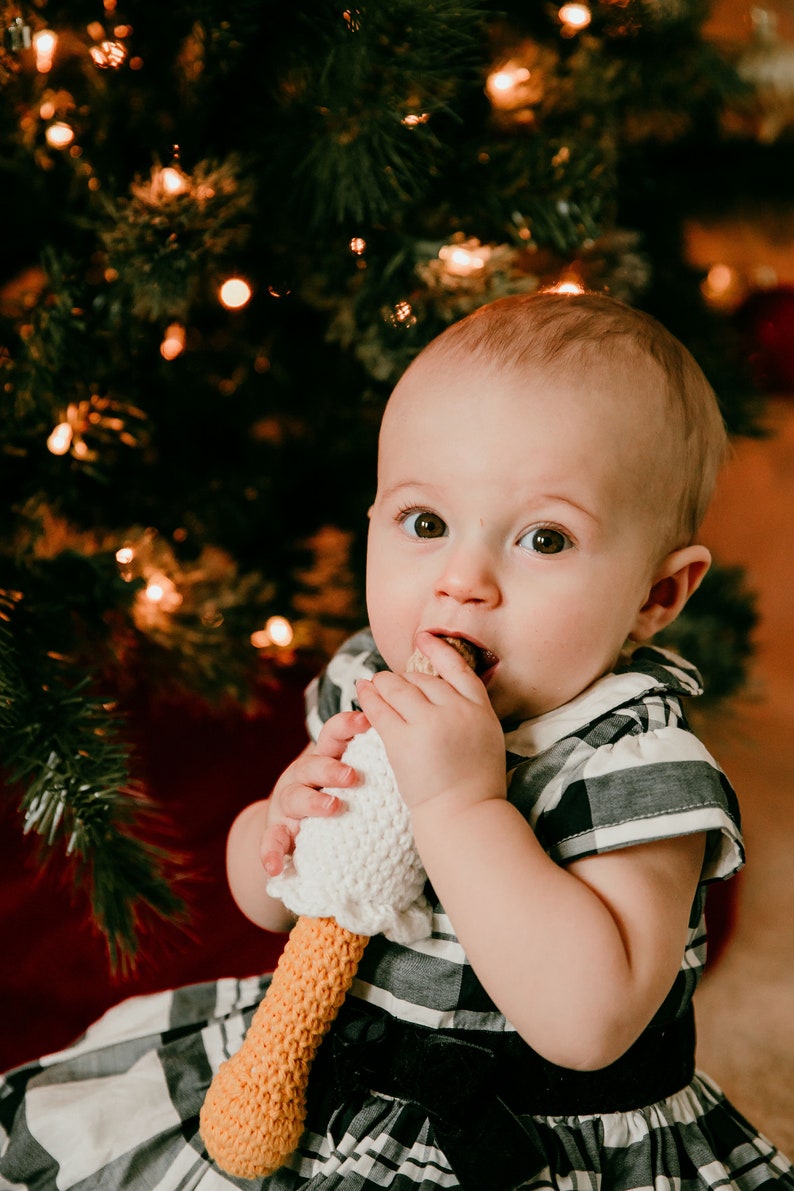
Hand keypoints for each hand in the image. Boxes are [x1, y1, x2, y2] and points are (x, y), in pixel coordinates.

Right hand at [261, 710, 368, 875]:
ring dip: (312, 802)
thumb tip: (420, 766)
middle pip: (312, 764)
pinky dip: (271, 851)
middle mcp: (303, 777)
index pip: (333, 735)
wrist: (294, 830)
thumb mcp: (353, 781)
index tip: (366, 721)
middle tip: (352, 776)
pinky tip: (275, 866)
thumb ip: (376, 771)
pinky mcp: (276, 831)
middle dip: (331, 768)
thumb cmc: (338, 798)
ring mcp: (288, 804)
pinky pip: (271, 840)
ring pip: (294, 798)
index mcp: (326, 759)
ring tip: (332, 808)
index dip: (347, 725)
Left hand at [355, 632, 504, 816]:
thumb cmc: (476, 783)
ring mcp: (429, 724)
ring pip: (397, 687)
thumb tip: (445, 690)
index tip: (422, 638)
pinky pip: (379, 708)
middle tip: (389, 683)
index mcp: (481, 709)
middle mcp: (456, 710)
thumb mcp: (487, 737)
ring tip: (370, 683)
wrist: (465, 814)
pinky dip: (368, 696)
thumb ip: (470, 711)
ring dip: (381, 683)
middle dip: (403, 679)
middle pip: (422, 679)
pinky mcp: (403, 740)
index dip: (438, 650)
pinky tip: (361, 690)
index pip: (458, 668)